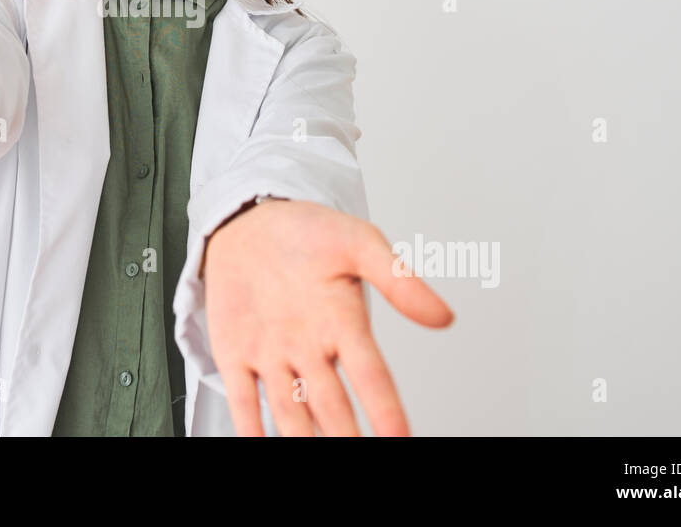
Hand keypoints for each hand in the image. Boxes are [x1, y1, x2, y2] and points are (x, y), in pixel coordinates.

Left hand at [201, 198, 453, 435]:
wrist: (250, 221)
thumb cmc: (308, 232)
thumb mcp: (358, 243)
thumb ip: (398, 278)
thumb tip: (444, 318)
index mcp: (344, 323)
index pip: (371, 375)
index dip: (385, 408)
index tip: (399, 438)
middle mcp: (312, 348)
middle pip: (332, 404)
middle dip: (345, 437)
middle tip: (359, 456)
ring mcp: (273, 354)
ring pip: (289, 410)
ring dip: (300, 440)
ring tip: (314, 459)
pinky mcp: (236, 354)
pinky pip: (243, 397)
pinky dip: (249, 427)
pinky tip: (256, 448)